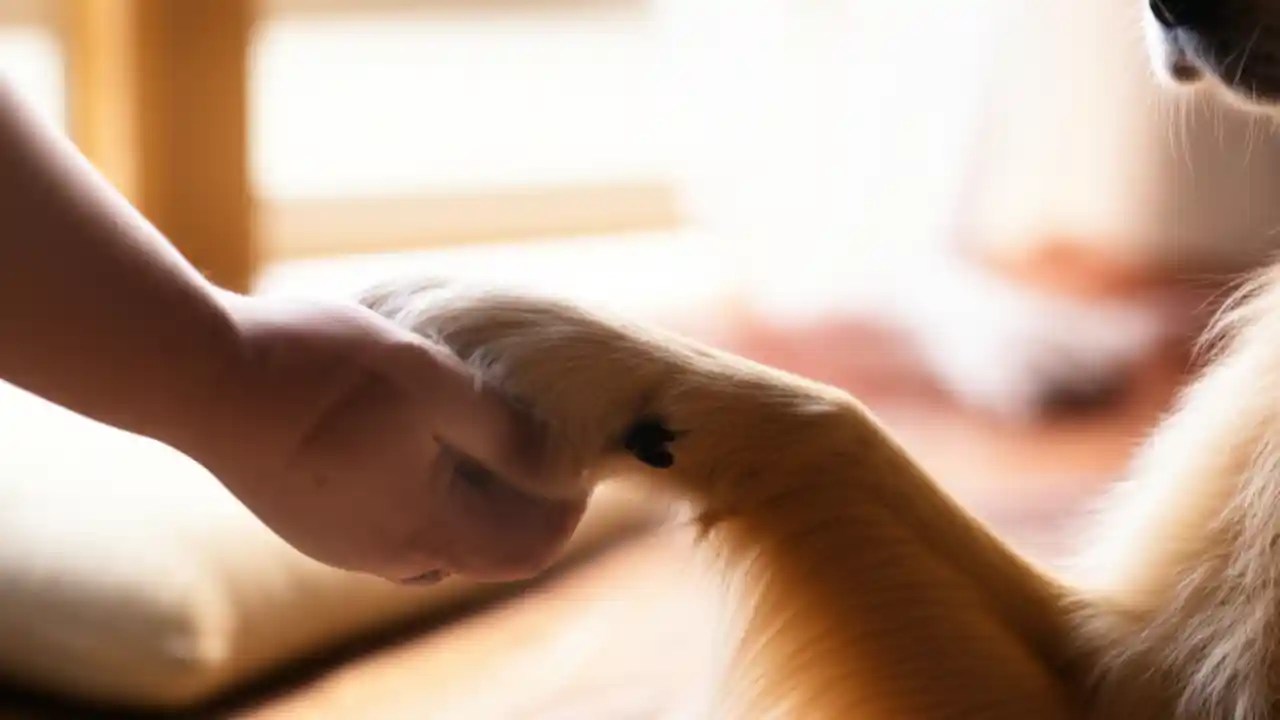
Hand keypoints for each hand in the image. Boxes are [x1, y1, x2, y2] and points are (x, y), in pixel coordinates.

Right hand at [188, 294, 587, 582]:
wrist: (198, 374)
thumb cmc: (321, 371)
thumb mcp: (435, 381)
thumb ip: (504, 431)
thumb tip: (557, 464)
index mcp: (422, 529)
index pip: (524, 551)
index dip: (567, 515)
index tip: (583, 464)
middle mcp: (382, 552)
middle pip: (480, 547)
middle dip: (520, 502)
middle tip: (537, 440)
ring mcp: (337, 540)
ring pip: (432, 532)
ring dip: (468, 493)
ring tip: (478, 429)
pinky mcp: (306, 517)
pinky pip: (386, 517)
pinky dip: (421, 487)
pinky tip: (415, 433)